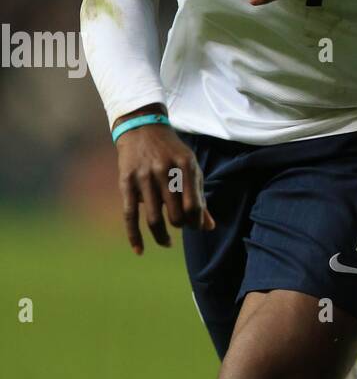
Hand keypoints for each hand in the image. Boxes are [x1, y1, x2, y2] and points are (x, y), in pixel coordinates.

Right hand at [114, 107, 214, 253]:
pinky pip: (130, 215)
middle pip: (175, 215)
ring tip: (167, 242)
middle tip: (181, 226)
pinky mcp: (126, 182)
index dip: (196, 221)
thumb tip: (209, 227)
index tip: (195, 226)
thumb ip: (199, 196)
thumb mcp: (190, 167)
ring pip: (154, 218)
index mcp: (185, 166)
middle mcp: (164, 171)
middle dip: (180, 226)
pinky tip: (140, 250)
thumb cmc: (171, 152)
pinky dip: (134, 236)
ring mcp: (143, 177)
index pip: (194, 206)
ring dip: (162, 236)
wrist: (142, 127)